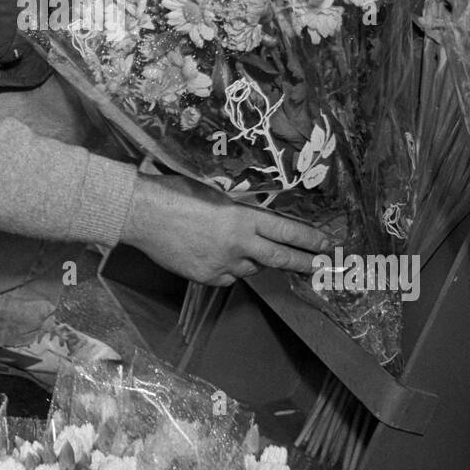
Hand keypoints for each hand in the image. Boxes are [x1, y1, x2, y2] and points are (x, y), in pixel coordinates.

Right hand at [121, 174, 329, 286]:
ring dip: (253, 260)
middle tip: (321, 266)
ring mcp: (223, 264)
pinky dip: (229, 268)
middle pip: (279, 258)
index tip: (326, 244)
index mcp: (243, 217)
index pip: (286, 230)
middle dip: (303, 263)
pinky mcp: (206, 277)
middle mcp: (239, 244)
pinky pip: (227, 276)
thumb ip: (238, 208)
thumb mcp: (215, 192)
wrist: (143, 214)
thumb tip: (254, 216)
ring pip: (251, 267)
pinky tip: (215, 255)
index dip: (309, 239)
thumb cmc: (176, 193)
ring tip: (241, 247)